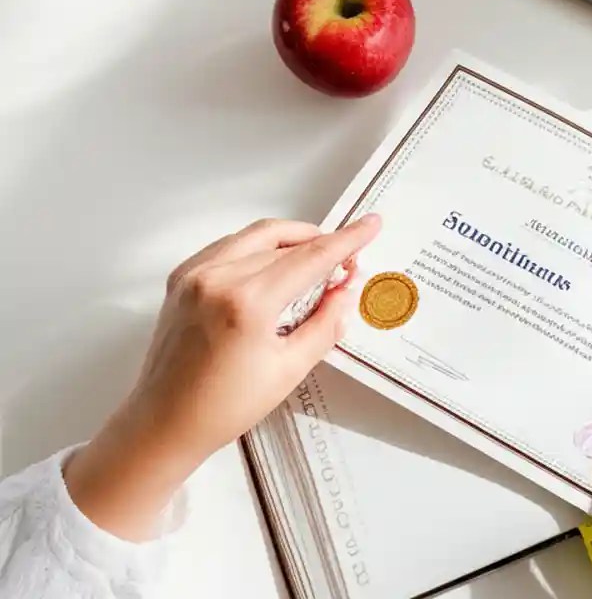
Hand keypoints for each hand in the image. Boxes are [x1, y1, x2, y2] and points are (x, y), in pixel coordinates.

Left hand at [65, 215, 380, 539]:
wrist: (164, 424)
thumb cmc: (222, 407)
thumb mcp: (290, 369)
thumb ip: (325, 324)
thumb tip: (345, 291)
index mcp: (246, 302)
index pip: (311, 257)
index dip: (346, 240)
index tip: (369, 225)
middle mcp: (217, 278)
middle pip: (286, 244)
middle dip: (321, 247)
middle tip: (345, 265)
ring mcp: (195, 274)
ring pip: (257, 237)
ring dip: (292, 242)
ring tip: (314, 263)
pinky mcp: (182, 278)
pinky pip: (229, 245)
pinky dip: (258, 248)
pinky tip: (273, 267)